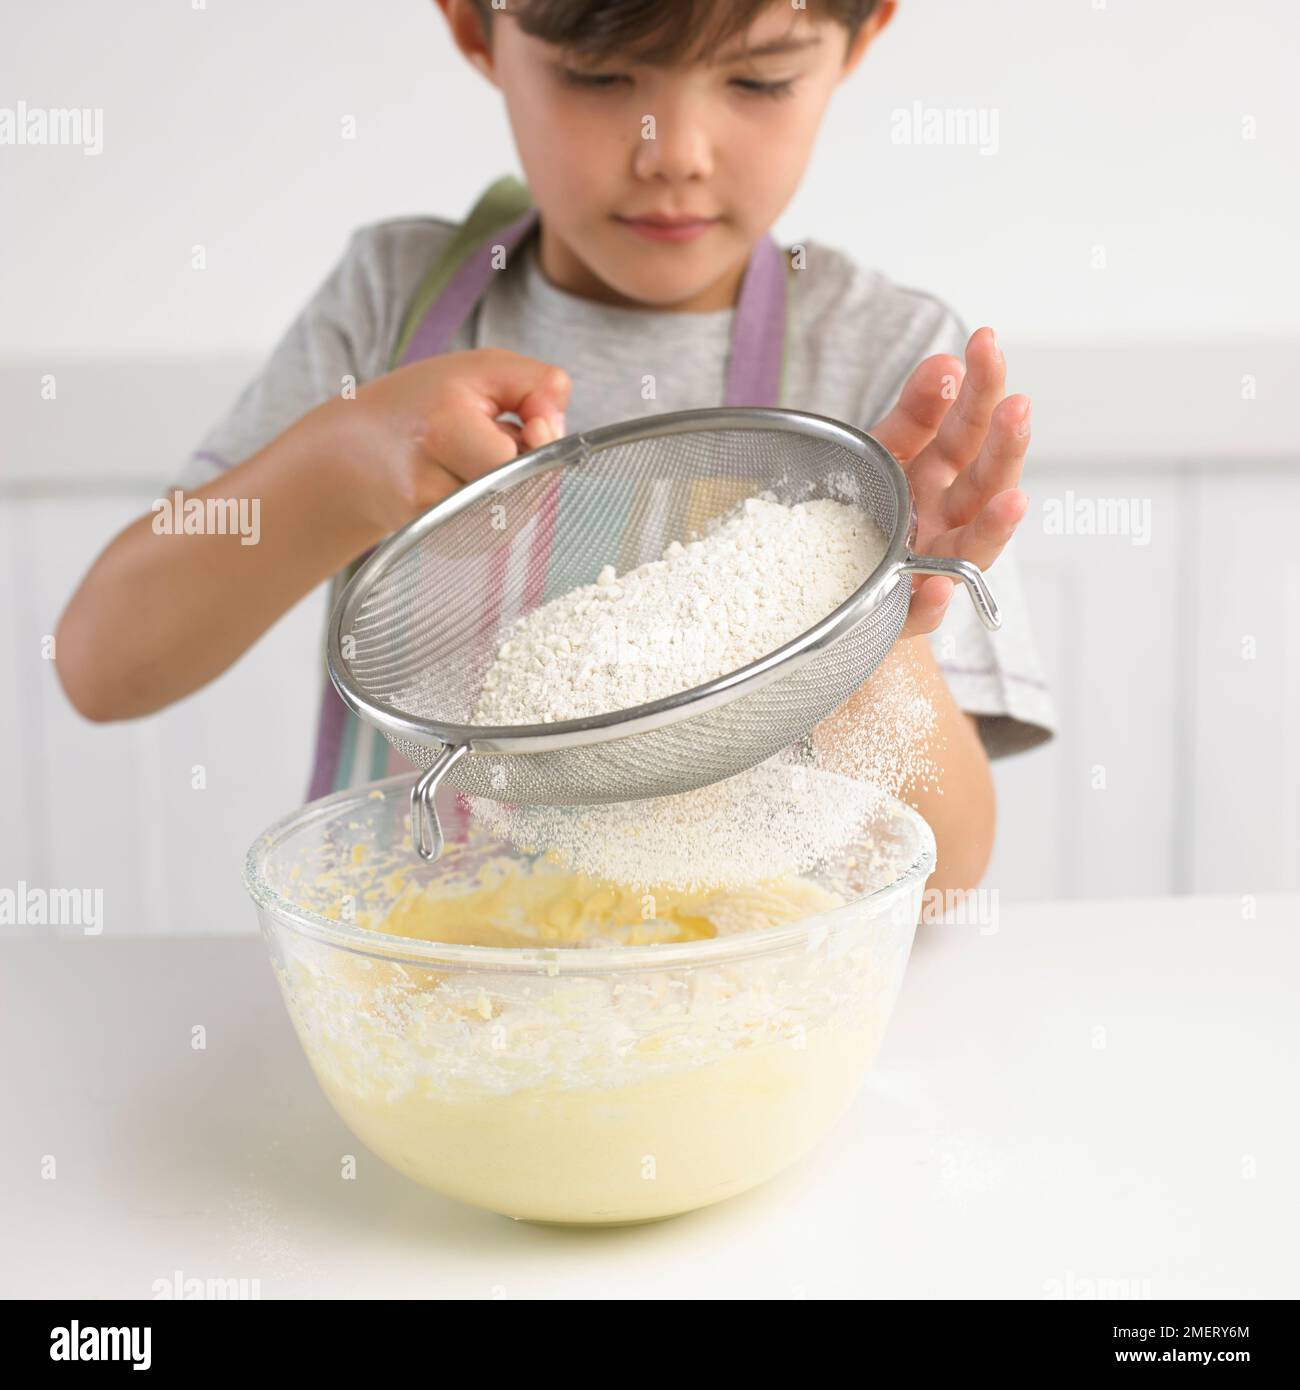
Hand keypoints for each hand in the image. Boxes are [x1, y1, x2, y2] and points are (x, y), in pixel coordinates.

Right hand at [332, 348, 571, 535]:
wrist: (350, 456)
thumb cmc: (420, 405)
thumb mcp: (480, 370)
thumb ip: (538, 385)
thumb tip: (559, 430)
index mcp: (443, 429)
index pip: (520, 458)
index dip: (537, 442)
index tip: (525, 423)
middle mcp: (431, 482)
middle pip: (522, 491)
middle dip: (525, 465)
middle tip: (494, 438)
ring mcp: (431, 520)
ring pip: (512, 514)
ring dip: (511, 486)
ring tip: (474, 459)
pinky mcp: (437, 541)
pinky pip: (494, 530)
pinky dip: (495, 506)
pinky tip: (467, 484)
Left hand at [869, 327, 1029, 637]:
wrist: (830, 586)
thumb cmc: (868, 512)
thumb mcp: (882, 452)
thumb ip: (914, 413)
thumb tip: (946, 363)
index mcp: (942, 475)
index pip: (971, 428)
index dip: (982, 387)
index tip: (986, 341)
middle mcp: (946, 520)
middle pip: (984, 484)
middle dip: (1004, 447)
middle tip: (1018, 407)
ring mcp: (928, 568)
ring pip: (971, 550)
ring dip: (994, 526)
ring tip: (1014, 500)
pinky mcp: (899, 615)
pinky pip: (917, 613)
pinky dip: (931, 603)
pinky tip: (939, 588)